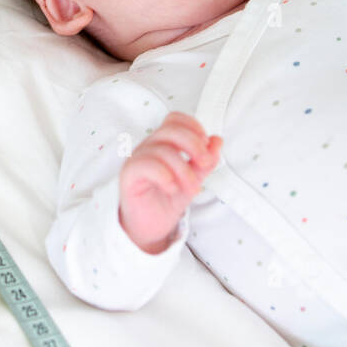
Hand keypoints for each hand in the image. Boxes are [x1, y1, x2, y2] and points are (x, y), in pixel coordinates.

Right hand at [118, 112, 221, 253]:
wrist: (152, 226)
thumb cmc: (168, 199)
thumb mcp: (194, 178)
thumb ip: (205, 161)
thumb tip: (217, 141)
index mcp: (163, 142)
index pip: (175, 119)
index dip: (193, 126)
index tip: (207, 145)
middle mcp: (149, 146)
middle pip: (170, 129)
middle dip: (193, 144)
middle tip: (205, 163)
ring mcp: (137, 159)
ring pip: (161, 149)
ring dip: (183, 169)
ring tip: (192, 188)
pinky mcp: (129, 175)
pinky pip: (145, 165)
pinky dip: (164, 175)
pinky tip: (172, 189)